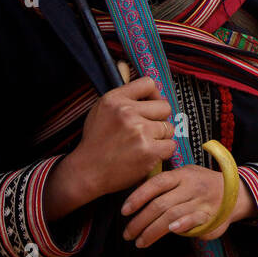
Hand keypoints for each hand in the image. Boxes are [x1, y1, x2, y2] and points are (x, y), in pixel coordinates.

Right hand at [64, 77, 176, 199]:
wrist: (86, 173)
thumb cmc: (96, 143)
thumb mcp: (101, 111)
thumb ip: (124, 100)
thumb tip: (152, 94)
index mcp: (114, 99)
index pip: (148, 83)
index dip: (154, 95)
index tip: (151, 105)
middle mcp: (127, 112)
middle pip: (165, 107)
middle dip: (160, 119)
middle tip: (148, 130)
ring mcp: (139, 131)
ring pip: (169, 128)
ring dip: (161, 137)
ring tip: (144, 144)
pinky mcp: (149, 150)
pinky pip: (171, 145)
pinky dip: (163, 152)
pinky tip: (149, 155)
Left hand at [120, 164, 255, 246]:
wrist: (234, 192)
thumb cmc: (202, 184)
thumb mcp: (186, 175)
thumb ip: (166, 184)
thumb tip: (137, 197)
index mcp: (182, 174)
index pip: (156, 183)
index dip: (138, 196)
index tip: (124, 211)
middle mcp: (191, 186)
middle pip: (160, 204)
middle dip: (140, 221)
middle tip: (128, 233)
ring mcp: (201, 200)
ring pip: (172, 215)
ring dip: (152, 230)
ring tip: (140, 241)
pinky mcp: (210, 215)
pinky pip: (195, 220)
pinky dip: (183, 224)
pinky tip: (172, 230)